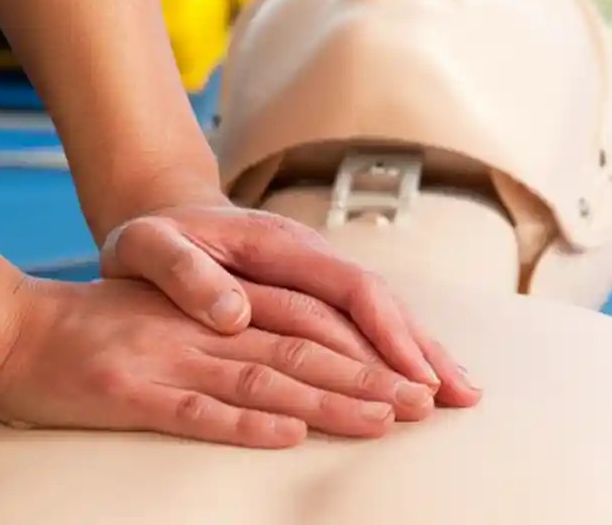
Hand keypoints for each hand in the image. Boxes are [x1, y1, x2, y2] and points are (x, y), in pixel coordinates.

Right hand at [0, 278, 437, 447]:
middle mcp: (203, 326)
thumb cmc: (99, 330)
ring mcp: (169, 356)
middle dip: (365, 375)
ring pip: (261, 377)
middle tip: (421, 403)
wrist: (16, 332)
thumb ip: (229, 328)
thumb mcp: (172, 317)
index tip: (412, 374)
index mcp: (217, 305)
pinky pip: (195, 409)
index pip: (306, 321)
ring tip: (381, 419)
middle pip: (299, 347)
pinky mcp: (132, 392)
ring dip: (326, 399)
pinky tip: (289, 433)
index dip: (362, 348)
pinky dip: (244, 422)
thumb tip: (293, 360)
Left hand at [99, 201, 480, 407]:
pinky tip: (424, 376)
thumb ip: (184, 274)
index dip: (384, 331)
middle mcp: (308, 255)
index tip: (411, 372)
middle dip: (421, 348)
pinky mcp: (314, 291)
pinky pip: (365, 321)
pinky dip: (399, 349)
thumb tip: (233, 311)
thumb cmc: (154, 237)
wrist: (161, 215)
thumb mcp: (148, 248)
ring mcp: (316, 273)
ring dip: (422, 352)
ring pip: (382, 312)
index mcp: (276, 243)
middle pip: (380, 301)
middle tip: (459, 396)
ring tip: (463, 393)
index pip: (347, 286)